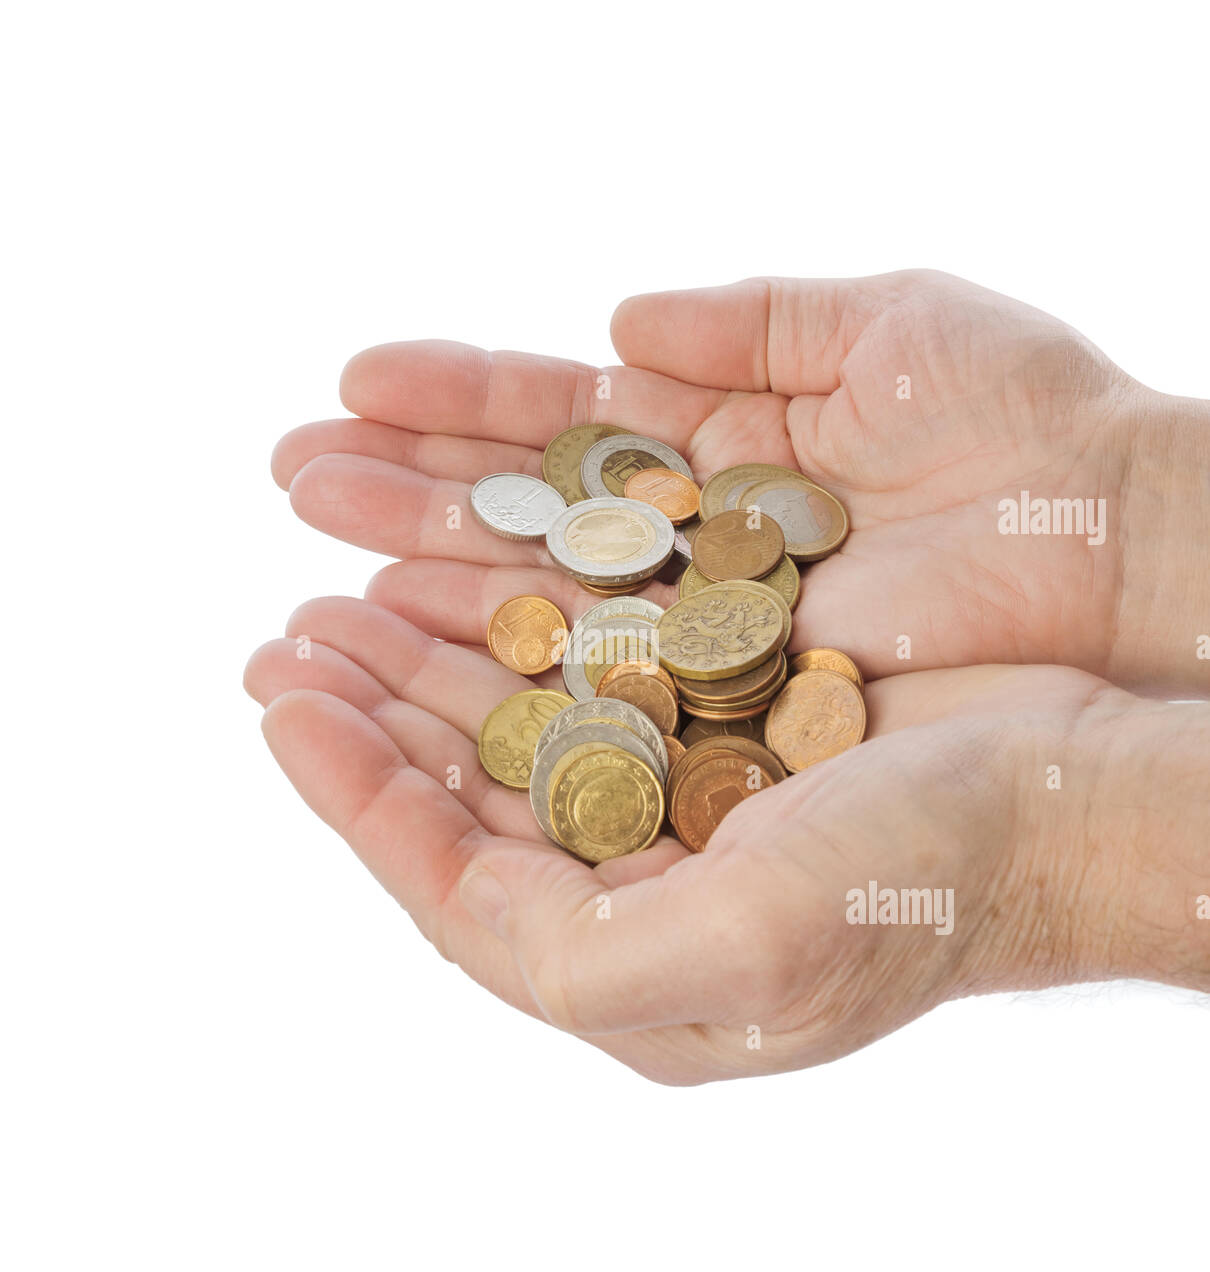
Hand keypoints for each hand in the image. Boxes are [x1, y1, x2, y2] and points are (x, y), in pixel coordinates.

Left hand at [244, 607, 1209, 1083]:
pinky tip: (472, 567)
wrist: (1067, 787)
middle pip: (474, 788)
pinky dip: (527, 604)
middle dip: (376, 712)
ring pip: (519, 711)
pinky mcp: (723, 700)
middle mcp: (648, 870)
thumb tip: (451, 901)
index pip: (457, 885)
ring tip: (341, 590)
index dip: (360, 799)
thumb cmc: (923, 883)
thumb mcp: (745, 949)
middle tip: (289, 638)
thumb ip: (579, 958)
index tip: (286, 712)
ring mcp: (682, 777)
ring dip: (430, 650)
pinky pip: (594, 649)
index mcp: (638, 957)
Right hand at [270, 270, 1209, 695]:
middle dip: (404, 505)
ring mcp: (710, 657)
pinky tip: (400, 680)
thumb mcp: (890, 326)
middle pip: (526, 536)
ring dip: (421, 604)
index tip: (350, 392)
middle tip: (289, 485)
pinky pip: (594, 719)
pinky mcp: (729, 733)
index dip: (456, 412)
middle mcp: (700, 571)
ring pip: (538, 633)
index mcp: (721, 470)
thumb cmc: (1033, 429)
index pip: (559, 437)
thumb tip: (616, 319)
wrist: (1126, 552)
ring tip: (307, 588)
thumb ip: (752, 321)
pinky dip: (499, 700)